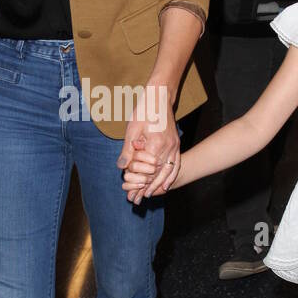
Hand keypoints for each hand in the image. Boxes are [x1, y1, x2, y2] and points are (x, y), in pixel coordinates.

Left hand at [116, 86, 178, 203]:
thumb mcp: (131, 129)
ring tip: (151, 195)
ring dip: (159, 184)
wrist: (160, 96)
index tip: (132, 194)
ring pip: (168, 171)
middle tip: (138, 200)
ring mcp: (174, 146)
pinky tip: (166, 184)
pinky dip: (171, 175)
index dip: (139, 184)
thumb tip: (122, 167)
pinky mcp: (176, 143)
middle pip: (158, 174)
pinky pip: (176, 164)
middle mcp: (167, 148)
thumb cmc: (144, 110)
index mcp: (155, 144)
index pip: (147, 171)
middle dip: (148, 188)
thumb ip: (128, 150)